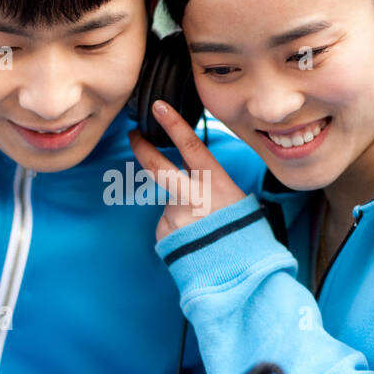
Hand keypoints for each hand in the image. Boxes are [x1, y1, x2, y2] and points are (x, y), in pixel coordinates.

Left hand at [128, 100, 246, 241]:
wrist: (239, 267)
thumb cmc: (237, 226)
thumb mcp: (230, 195)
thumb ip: (204, 178)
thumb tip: (179, 163)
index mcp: (216, 184)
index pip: (191, 147)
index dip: (174, 124)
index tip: (158, 107)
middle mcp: (193, 198)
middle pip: (157, 167)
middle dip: (142, 147)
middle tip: (134, 134)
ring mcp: (177, 217)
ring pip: (168, 202)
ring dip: (179, 210)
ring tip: (201, 226)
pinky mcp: (165, 234)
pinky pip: (166, 223)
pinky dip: (176, 227)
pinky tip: (193, 238)